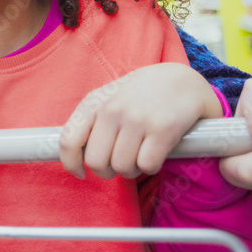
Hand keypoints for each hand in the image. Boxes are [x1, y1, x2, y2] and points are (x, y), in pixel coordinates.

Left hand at [59, 63, 222, 179]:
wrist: (183, 79)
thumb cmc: (141, 94)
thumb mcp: (109, 98)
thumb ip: (91, 122)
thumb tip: (75, 156)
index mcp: (94, 102)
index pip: (68, 141)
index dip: (71, 164)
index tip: (80, 173)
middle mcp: (112, 109)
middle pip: (96, 162)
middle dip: (107, 171)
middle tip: (119, 163)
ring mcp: (137, 119)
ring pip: (122, 167)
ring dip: (132, 170)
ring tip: (140, 155)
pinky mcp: (163, 129)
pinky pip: (147, 166)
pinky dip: (151, 167)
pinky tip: (156, 153)